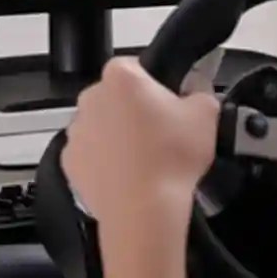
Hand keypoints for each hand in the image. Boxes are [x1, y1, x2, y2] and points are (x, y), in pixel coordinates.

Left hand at [63, 56, 218, 229]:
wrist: (144, 211)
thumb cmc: (170, 160)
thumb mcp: (206, 114)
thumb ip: (202, 91)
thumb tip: (198, 90)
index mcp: (121, 77)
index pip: (136, 66)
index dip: (156, 85)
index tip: (170, 103)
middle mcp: (91, 98)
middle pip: (117, 96)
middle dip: (135, 110)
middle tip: (163, 133)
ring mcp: (77, 131)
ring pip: (102, 125)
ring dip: (120, 136)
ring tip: (148, 159)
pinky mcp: (70, 161)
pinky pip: (91, 154)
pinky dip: (106, 161)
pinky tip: (130, 175)